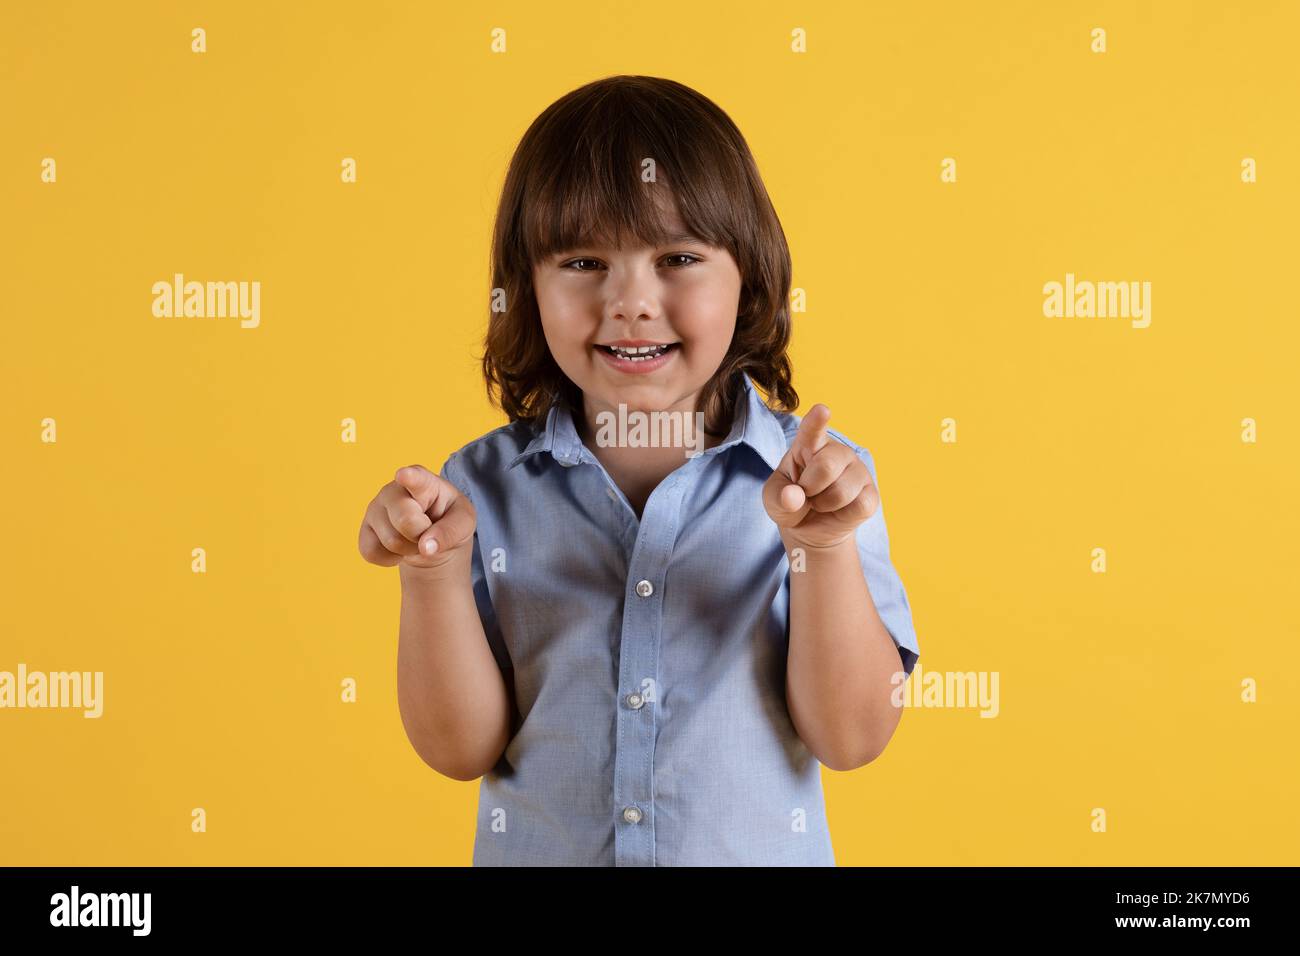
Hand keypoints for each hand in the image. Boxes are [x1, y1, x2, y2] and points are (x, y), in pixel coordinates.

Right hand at [358, 464, 476, 569]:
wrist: (430, 537)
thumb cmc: (448, 519)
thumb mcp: (464, 523)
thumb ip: (450, 532)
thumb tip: (425, 547)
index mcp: (422, 480)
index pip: (415, 478)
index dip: (409, 477)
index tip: (404, 474)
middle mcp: (393, 490)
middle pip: (406, 521)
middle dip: (421, 535)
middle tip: (427, 529)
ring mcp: (374, 509)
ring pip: (391, 541)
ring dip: (409, 549)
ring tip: (415, 538)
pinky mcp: (363, 530)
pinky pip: (372, 552)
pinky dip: (391, 559)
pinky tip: (399, 547)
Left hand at [762, 404, 878, 549]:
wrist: (809, 529)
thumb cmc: (790, 503)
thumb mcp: (773, 500)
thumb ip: (778, 497)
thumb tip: (794, 496)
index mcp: (809, 444)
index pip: (812, 430)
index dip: (817, 420)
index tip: (822, 410)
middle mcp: (837, 452)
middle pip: (826, 466)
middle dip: (809, 488)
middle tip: (805, 492)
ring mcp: (857, 471)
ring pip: (841, 491)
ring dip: (823, 504)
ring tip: (819, 502)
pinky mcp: (871, 494)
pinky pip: (859, 505)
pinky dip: (842, 514)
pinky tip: (837, 510)